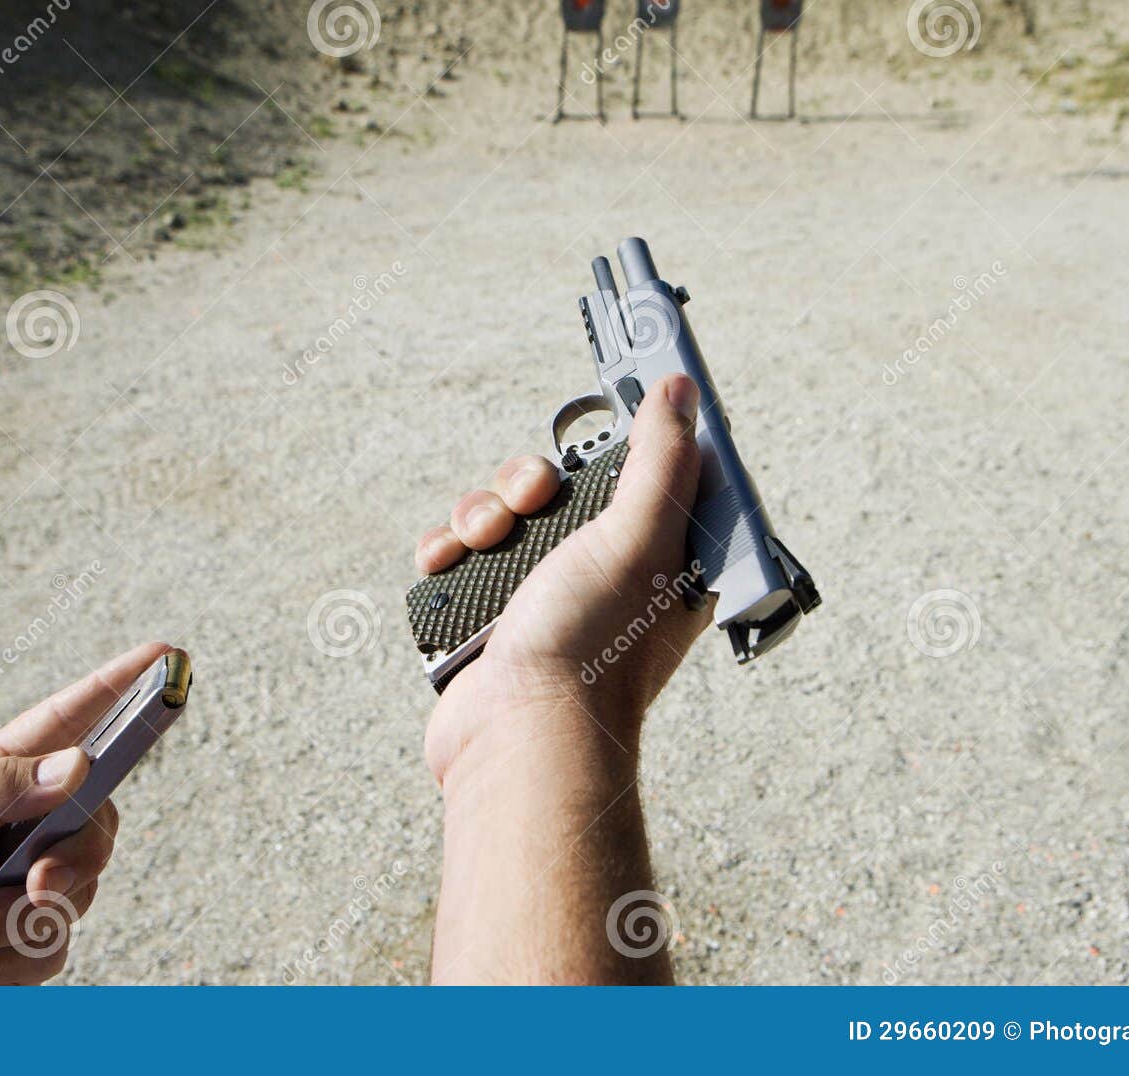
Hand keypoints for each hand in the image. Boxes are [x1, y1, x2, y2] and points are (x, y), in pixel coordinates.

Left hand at [0, 642, 173, 984]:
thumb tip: (79, 764)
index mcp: (0, 774)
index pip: (73, 721)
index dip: (122, 686)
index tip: (167, 655)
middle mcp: (27, 823)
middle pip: (99, 825)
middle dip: (72, 863)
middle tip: (37, 886)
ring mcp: (30, 881)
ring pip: (74, 898)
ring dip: (8, 925)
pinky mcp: (24, 938)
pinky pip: (48, 952)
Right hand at [416, 374, 709, 779]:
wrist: (516, 736)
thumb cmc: (592, 647)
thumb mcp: (638, 538)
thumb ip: (660, 460)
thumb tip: (681, 391)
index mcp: (657, 561)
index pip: (636, 478)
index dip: (607, 452)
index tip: (582, 433)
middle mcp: (600, 577)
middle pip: (557, 489)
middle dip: (529, 485)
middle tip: (531, 503)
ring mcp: (540, 600)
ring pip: (501, 517)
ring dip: (481, 515)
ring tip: (482, 544)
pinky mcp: (488, 619)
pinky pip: (459, 558)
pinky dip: (447, 554)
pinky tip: (447, 564)